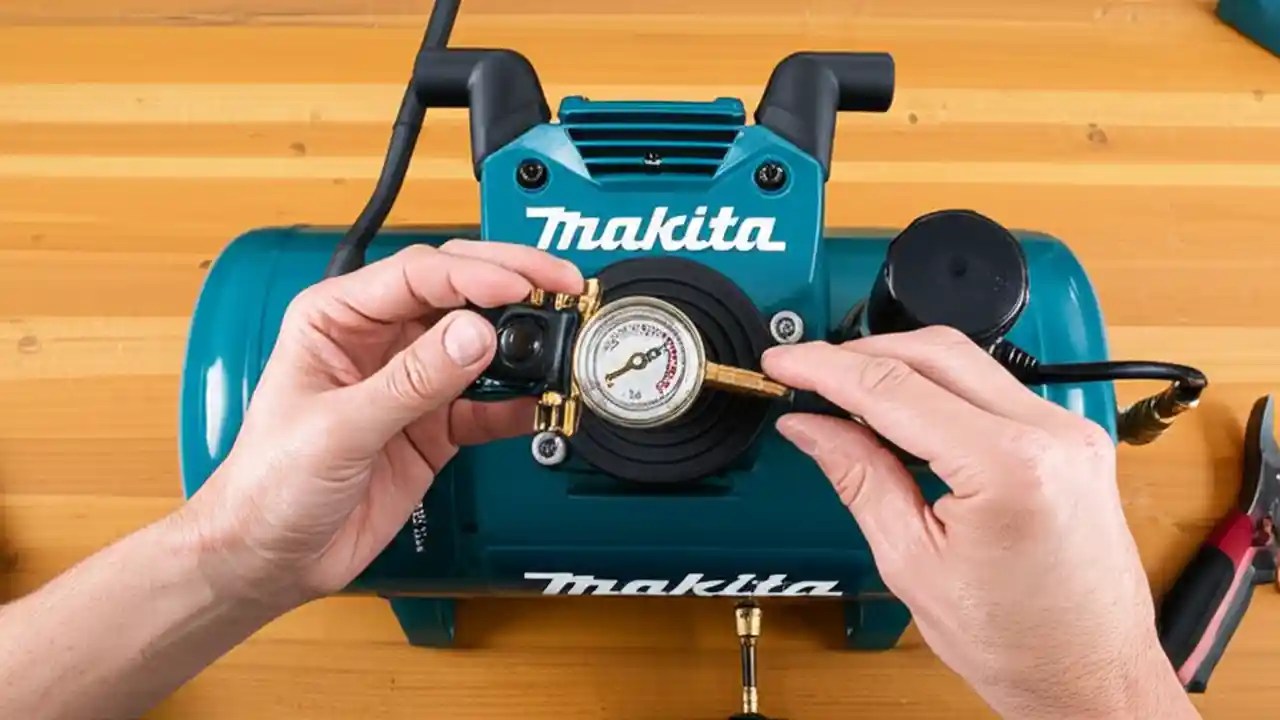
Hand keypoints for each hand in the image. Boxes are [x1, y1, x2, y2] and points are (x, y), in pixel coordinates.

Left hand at [183, 240, 582, 608]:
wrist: (270, 557)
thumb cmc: (267, 484)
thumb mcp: (338, 428)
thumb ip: (411, 381)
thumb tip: (473, 335)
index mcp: (337, 318)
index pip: (418, 274)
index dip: (475, 274)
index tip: (520, 286)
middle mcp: (378, 340)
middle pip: (457, 291)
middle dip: (513, 282)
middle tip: (561, 285)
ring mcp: (410, 382)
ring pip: (479, 343)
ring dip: (521, 343)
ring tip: (560, 340)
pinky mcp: (434, 425)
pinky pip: (487, 402)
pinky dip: (517, 402)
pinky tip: (538, 402)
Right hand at [761, 328, 1196, 719]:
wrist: (1092, 677)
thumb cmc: (1019, 643)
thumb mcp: (912, 562)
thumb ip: (860, 477)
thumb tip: (811, 426)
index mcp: (1010, 467)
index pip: (896, 388)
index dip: (826, 369)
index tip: (785, 362)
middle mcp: (1050, 435)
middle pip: (935, 353)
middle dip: (861, 354)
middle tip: (807, 374)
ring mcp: (1069, 432)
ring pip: (966, 361)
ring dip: (900, 366)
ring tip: (846, 396)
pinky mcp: (1073, 439)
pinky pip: (994, 388)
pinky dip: (939, 389)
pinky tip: (902, 414)